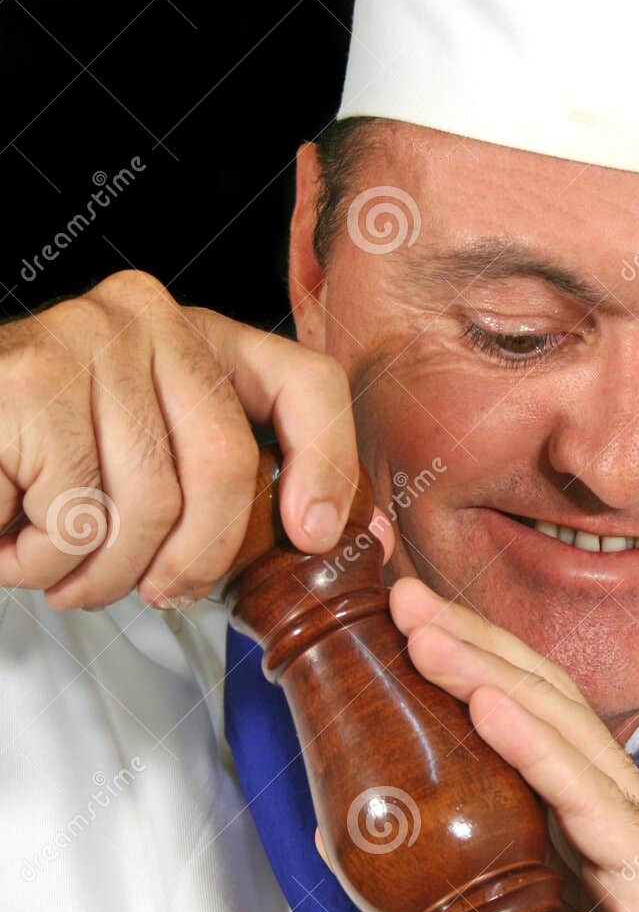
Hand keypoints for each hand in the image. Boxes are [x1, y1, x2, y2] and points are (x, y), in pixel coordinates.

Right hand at [0, 270, 392, 609]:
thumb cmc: (44, 470)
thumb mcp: (153, 463)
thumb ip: (230, 485)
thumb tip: (334, 531)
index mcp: (198, 336)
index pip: (306, 381)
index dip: (329, 465)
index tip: (312, 537)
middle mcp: (149, 319)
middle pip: (228, 464)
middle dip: (194, 559)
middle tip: (156, 592)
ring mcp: (87, 341)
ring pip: (148, 506)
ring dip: (101, 572)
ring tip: (63, 565)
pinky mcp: (30, 383)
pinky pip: (75, 518)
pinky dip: (41, 561)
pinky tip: (14, 536)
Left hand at [387, 574, 638, 911]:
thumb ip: (477, 901)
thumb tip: (391, 872)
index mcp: (584, 832)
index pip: (530, 723)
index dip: (472, 664)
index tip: (405, 619)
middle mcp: (619, 825)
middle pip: (546, 708)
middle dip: (471, 644)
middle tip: (401, 594)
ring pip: (570, 739)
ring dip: (491, 676)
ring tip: (427, 632)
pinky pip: (598, 810)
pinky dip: (543, 752)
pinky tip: (496, 710)